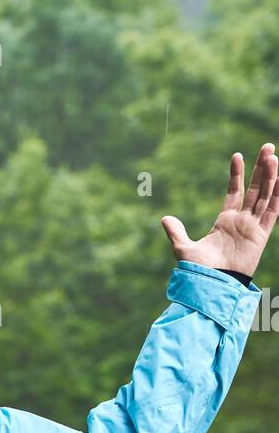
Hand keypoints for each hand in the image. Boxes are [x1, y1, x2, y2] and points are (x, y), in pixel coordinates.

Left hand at [161, 143, 278, 277]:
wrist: (212, 284)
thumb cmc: (199, 271)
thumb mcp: (183, 248)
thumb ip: (176, 232)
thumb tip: (164, 218)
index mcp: (225, 222)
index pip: (235, 192)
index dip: (237, 174)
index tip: (237, 155)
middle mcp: (242, 222)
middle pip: (255, 190)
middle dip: (261, 169)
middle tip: (267, 148)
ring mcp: (253, 227)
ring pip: (265, 196)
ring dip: (270, 176)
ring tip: (272, 155)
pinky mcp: (261, 235)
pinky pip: (272, 211)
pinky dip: (277, 195)